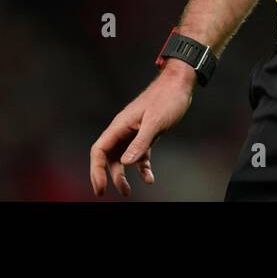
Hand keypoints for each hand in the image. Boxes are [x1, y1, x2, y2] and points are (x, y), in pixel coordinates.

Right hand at [89, 64, 196, 196]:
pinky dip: (142, 168)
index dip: (96, 170)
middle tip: (105, 193)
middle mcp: (123, 129)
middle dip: (105, 175)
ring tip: (127, 192)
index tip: (100, 187)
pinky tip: (149, 178)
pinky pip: (139, 155)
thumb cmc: (167, 98)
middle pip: (107, 156)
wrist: (180, 85)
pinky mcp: (146, 134)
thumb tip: (125, 163)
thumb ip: (140, 142)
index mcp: (120, 125)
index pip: (99, 150)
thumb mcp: (154, 122)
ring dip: (122, 175)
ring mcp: (134, 132)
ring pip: (122, 158)